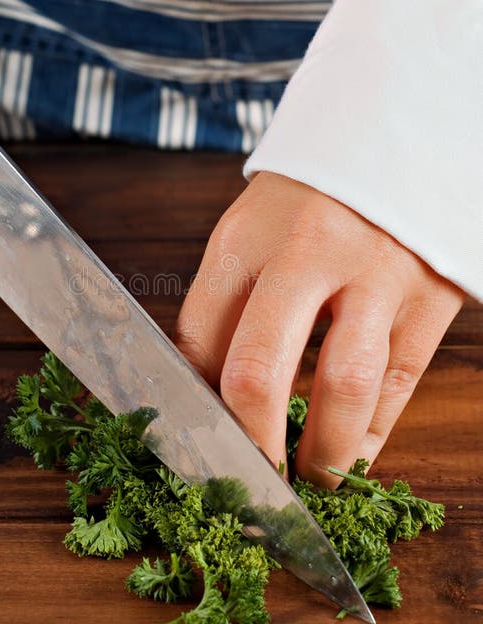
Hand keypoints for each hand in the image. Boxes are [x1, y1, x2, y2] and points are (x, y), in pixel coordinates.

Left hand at [174, 172, 463, 486]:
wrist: (396, 139)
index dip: (194, 405)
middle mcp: (306, 255)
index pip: (199, 339)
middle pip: (258, 370)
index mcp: (245, 239)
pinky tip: (355, 455)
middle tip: (251, 484)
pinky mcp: (429, 295)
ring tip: (311, 481)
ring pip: (343, 387)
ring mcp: (375, 275)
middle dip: (250, 445)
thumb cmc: (307, 201)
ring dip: (323, 452)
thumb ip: (227, 305)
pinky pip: (399, 382)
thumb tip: (210, 396)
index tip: (199, 442)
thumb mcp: (250, 231)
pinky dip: (374, 433)